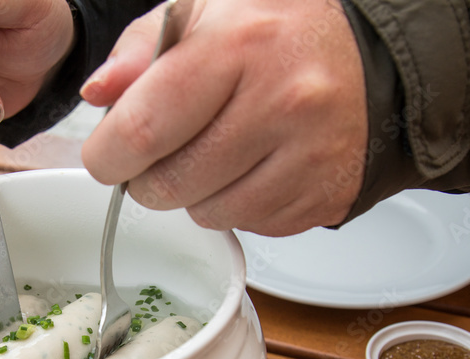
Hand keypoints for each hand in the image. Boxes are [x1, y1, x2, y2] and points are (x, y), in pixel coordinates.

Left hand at [80, 0, 367, 235]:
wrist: (369, 56)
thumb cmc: (275, 33)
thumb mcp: (202, 11)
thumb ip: (140, 50)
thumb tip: (100, 95)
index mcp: (240, 45)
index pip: (144, 129)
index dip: (108, 155)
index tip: (106, 156)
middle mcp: (283, 101)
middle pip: (172, 184)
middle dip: (147, 179)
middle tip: (158, 156)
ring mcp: (310, 155)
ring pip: (209, 215)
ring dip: (194, 196)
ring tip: (213, 154)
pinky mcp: (326, 194)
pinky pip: (251, 227)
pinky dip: (236, 206)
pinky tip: (250, 168)